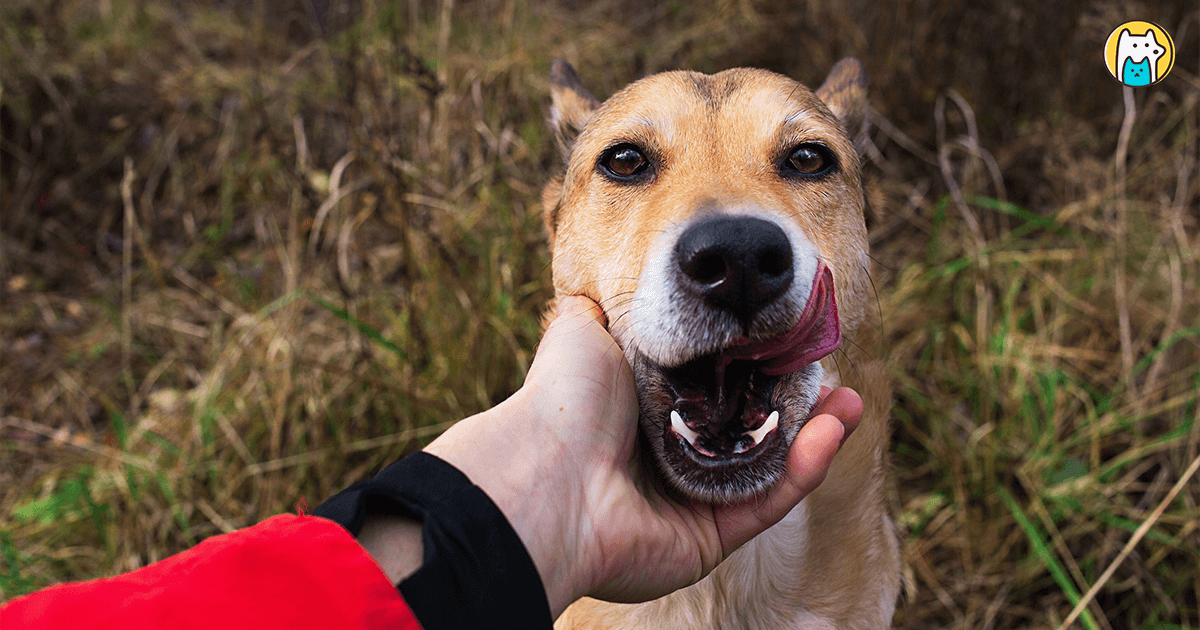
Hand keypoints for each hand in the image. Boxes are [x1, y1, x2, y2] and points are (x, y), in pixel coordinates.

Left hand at [422, 295, 862, 615]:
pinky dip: (804, 468)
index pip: (712, 387)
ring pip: (766, 465)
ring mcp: (689, 500)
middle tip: (828, 370)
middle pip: (746, 428)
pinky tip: (835, 427)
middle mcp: (667, 457)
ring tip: (849, 399)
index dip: (754, 364)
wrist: (546, 474)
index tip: (789, 336)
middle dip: (793, 400)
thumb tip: (599, 280)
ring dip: (814, 433)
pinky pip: (767, 501)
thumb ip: (602, 309)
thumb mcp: (582, 329)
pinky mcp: (707, 538)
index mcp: (642, 412)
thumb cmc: (563, 397)